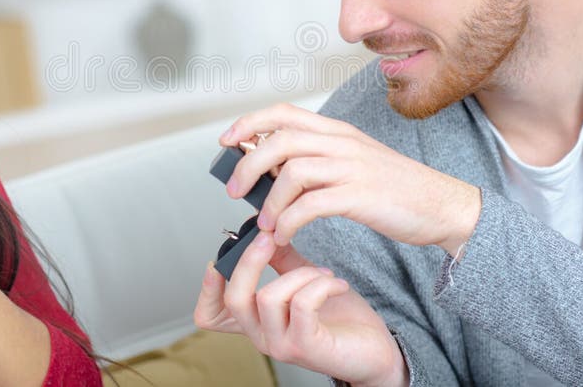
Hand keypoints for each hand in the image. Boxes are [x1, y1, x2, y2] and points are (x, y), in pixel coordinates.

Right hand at [194, 231, 407, 386]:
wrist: (375, 351)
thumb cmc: (341, 320)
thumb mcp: (306, 282)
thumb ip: (283, 261)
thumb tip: (265, 230)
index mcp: (257, 321)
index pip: (209, 315)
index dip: (207, 287)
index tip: (220, 257)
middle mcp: (262, 336)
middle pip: (233, 297)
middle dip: (250, 260)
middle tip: (270, 236)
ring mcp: (281, 344)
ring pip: (269, 296)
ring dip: (300, 274)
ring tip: (323, 274)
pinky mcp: (305, 347)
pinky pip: (302, 304)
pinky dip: (320, 285)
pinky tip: (336, 284)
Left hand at [222, 103, 480, 254]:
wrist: (443, 206)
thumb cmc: (394, 189)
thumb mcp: (353, 162)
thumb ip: (316, 159)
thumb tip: (269, 167)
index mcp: (338, 131)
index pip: (284, 113)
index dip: (249, 123)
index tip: (227, 142)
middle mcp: (343, 142)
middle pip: (280, 140)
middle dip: (249, 165)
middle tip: (236, 191)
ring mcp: (353, 167)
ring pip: (293, 171)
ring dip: (270, 201)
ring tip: (265, 224)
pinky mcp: (361, 196)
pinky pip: (312, 205)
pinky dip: (290, 221)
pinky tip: (285, 236)